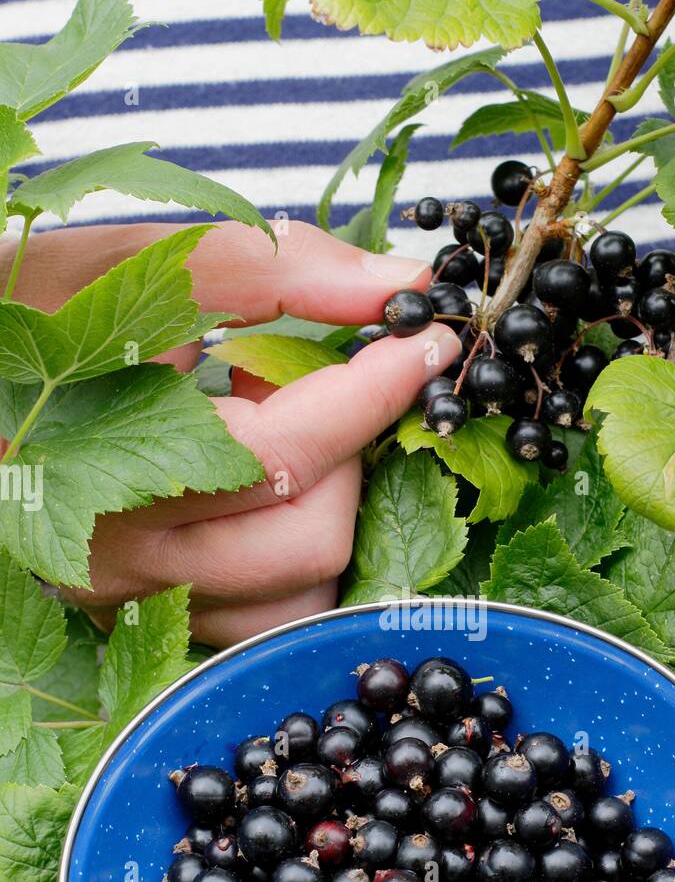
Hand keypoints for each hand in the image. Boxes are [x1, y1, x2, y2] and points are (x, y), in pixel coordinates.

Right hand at [0, 221, 459, 644]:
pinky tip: (261, 492)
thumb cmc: (42, 308)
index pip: (288, 449)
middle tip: (322, 391)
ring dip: (327, 514)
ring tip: (281, 440)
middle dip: (349, 458)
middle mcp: (127, 556)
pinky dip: (293, 556)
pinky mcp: (147, 616)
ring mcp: (137, 598)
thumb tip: (397, 290)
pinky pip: (265, 618)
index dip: (375, 393)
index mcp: (116, 462)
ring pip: (300, 597)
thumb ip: (278, 270)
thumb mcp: (147, 263)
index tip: (424, 343)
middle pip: (312, 541)